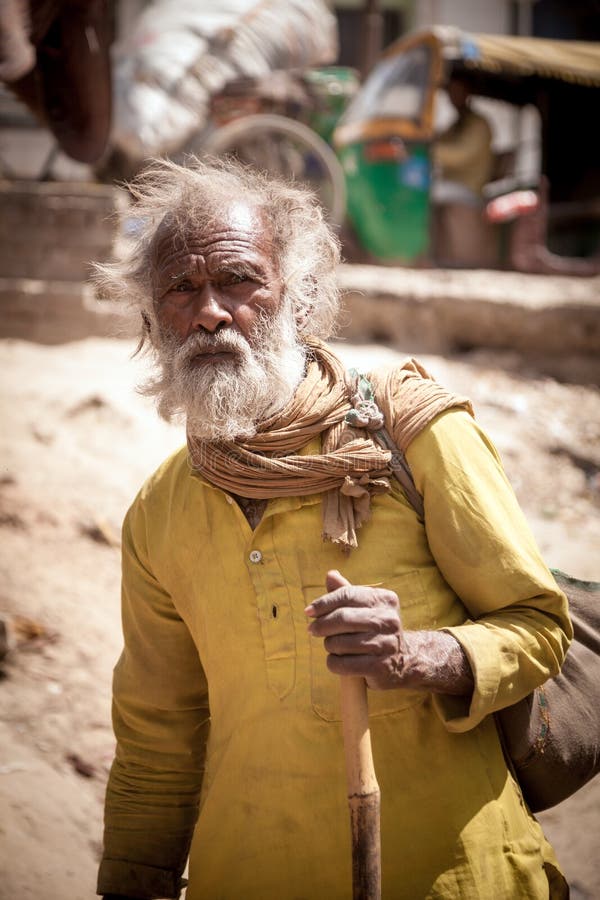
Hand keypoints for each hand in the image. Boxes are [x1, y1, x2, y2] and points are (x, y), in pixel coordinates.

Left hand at [305, 570, 473, 695]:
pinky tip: (336, 660)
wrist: (406, 660)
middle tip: (312, 630)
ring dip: (329, 645)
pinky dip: (333, 663)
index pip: (347, 595)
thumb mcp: (367, 607)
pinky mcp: (380, 668)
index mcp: (385, 600)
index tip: (308, 611)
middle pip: (343, 618)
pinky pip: (343, 664)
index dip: (324, 603)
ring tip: (332, 645)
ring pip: (340, 643)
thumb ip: (348, 591)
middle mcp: (388, 620)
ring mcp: (386, 644)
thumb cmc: (377, 629)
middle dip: (322, 625)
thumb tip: (330, 575)